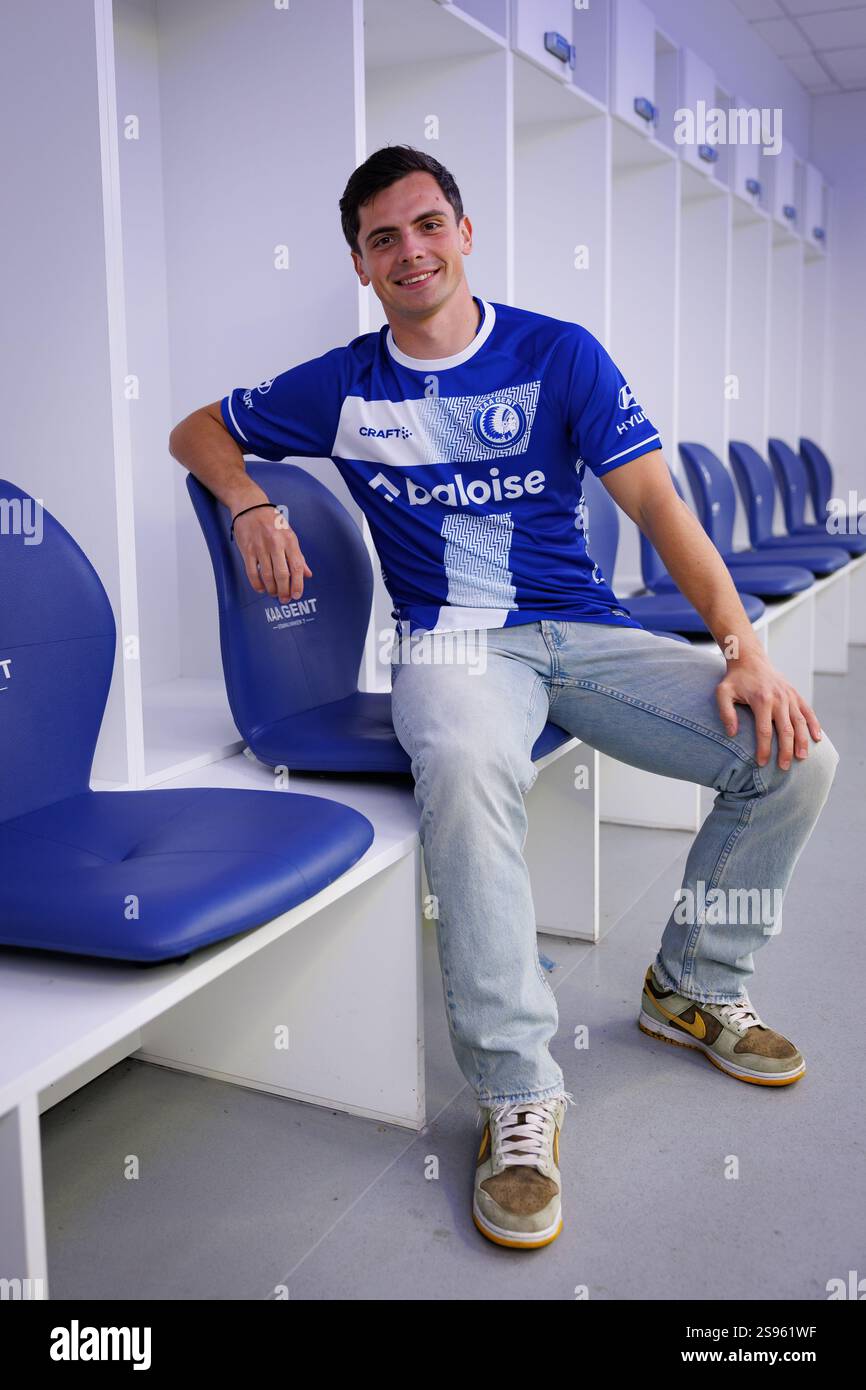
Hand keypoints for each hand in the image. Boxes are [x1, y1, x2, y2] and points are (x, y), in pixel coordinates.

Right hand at [233, 505, 311, 602]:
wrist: (250, 506)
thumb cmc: (272, 521)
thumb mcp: (290, 535)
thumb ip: (299, 556)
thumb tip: (307, 574)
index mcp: (289, 540)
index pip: (297, 567)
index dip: (298, 584)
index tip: (297, 595)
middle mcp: (276, 544)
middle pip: (282, 574)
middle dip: (284, 591)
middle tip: (285, 599)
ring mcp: (260, 547)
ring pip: (267, 576)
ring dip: (272, 589)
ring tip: (274, 594)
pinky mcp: (247, 550)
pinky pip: (252, 572)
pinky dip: (257, 584)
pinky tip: (261, 588)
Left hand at [716, 651, 821, 769]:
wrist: (750, 659)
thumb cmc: (735, 679)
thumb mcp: (723, 693)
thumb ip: (726, 713)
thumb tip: (732, 734)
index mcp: (761, 700)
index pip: (764, 731)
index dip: (764, 749)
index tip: (762, 763)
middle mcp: (779, 699)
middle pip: (786, 730)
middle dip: (786, 751)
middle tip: (784, 768)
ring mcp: (789, 696)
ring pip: (800, 722)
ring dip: (803, 741)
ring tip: (802, 758)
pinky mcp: (795, 694)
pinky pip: (808, 711)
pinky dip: (814, 725)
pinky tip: (817, 738)